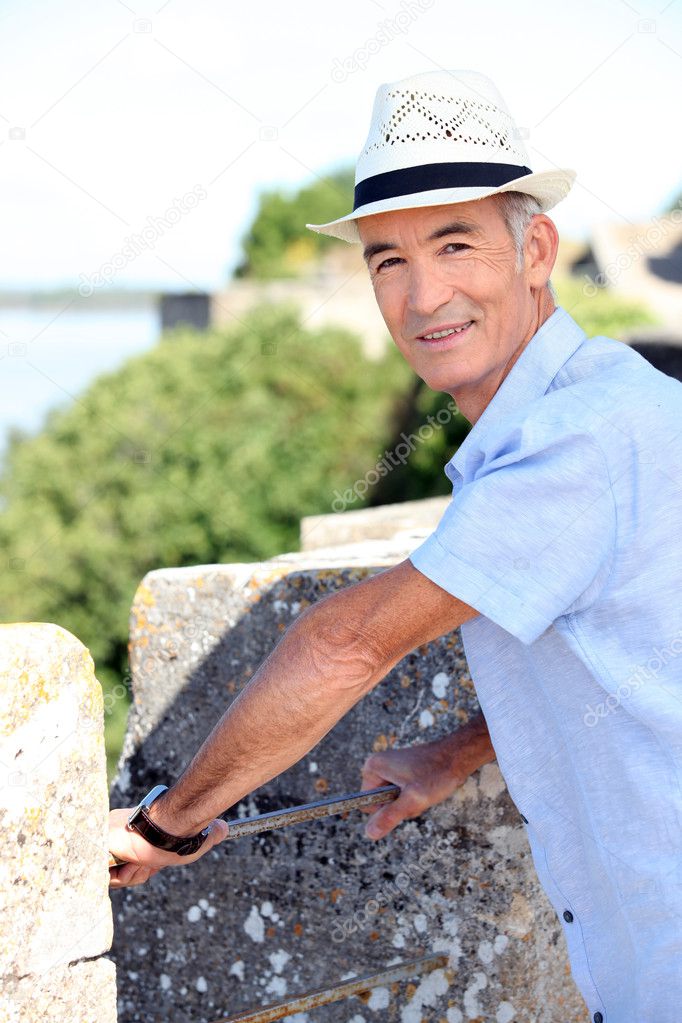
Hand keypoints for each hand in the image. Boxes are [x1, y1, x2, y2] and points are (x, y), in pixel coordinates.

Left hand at [108, 808, 228, 888]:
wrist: (167, 824)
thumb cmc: (182, 832)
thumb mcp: (195, 840)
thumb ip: (207, 837)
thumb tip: (224, 828)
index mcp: (138, 829)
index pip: (134, 860)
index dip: (145, 868)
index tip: (155, 862)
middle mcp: (118, 831)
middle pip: (124, 868)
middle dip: (139, 872)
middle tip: (150, 861)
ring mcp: (106, 836)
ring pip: (117, 874)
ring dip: (135, 874)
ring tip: (143, 859)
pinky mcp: (98, 843)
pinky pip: (107, 876)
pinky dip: (123, 875)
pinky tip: (132, 861)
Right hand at [360, 722, 493, 839]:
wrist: (457, 756)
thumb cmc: (436, 774)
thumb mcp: (413, 800)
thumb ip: (390, 816)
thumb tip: (369, 833)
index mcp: (373, 767)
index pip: (368, 805)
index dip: (387, 810)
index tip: (406, 800)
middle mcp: (378, 765)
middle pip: (381, 803)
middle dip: (400, 806)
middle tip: (418, 795)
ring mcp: (390, 767)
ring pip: (393, 800)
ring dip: (409, 802)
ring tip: (424, 790)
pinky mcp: (401, 770)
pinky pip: (402, 793)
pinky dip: (414, 795)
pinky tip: (426, 787)